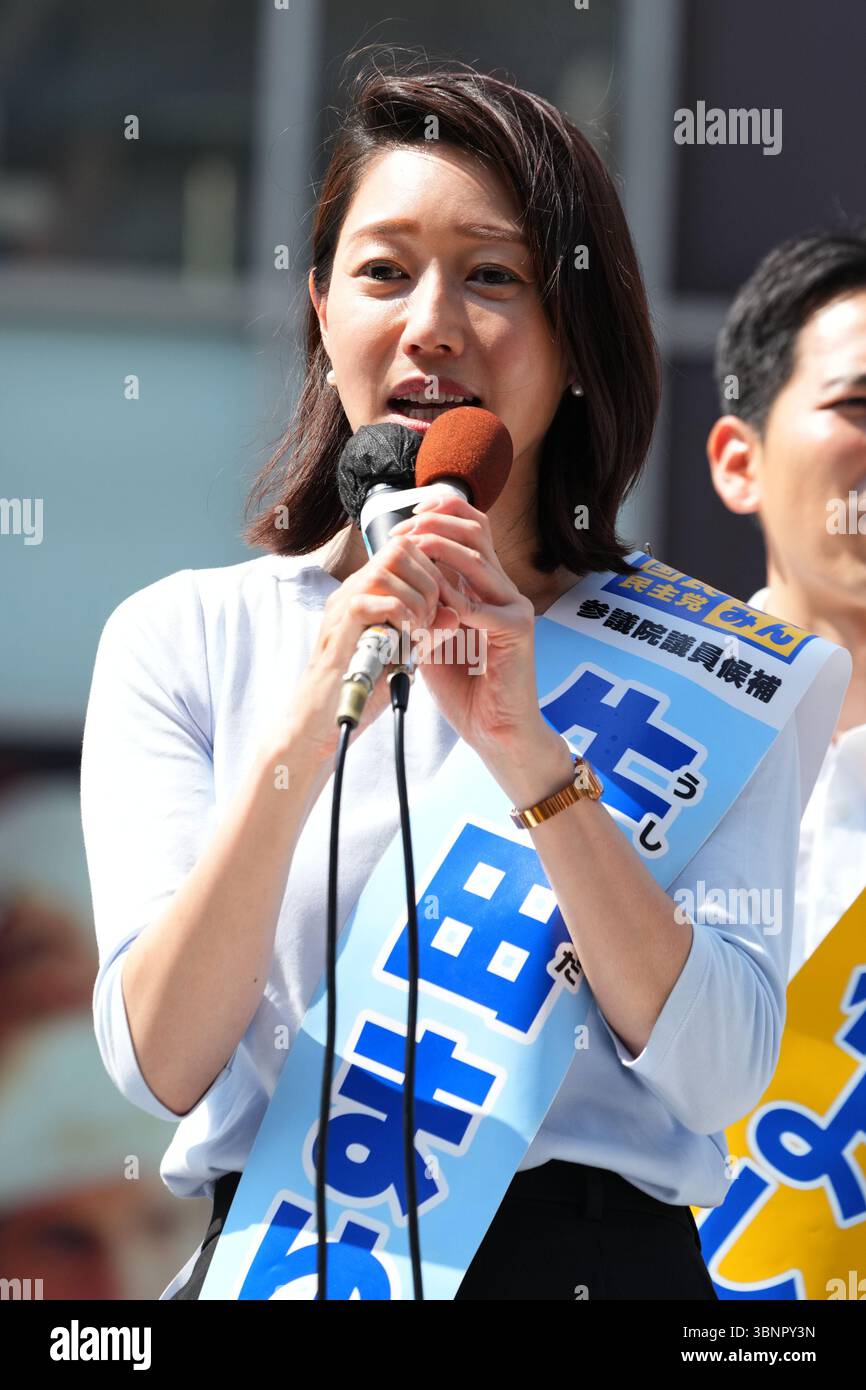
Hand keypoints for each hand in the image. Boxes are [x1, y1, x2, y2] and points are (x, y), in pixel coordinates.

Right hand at [282, 534, 461, 765]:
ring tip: (417, 633)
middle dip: (428, 583)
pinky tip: (404, 643)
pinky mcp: (340, 625)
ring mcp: (343, 604)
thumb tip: (456, 613)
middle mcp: (353, 589)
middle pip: (399, 549)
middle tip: (430, 621)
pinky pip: (377, 601)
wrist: (321, 721)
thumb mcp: (405, 655)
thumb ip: (428, 633)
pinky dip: (401, 619)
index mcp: (368, 592)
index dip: (432, 572)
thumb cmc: (362, 688)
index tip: (440, 608)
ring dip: (416, 601)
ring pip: (388, 569)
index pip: (406, 549)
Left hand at [387, 491, 545, 755]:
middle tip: (403, 533)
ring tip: (409, 556)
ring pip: (476, 560)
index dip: (441, 514)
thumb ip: (421, 603)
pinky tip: (427, 606)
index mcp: (486, 587)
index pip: (471, 530)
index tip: (407, 517)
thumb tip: (390, 572)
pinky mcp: (517, 630)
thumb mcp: (432, 634)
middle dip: (434, 525)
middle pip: (476, 531)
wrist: (495, 730)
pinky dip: (448, 601)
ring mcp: (514, 607)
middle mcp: (503, 590)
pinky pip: (478, 606)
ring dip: (437, 551)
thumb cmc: (464, 687)